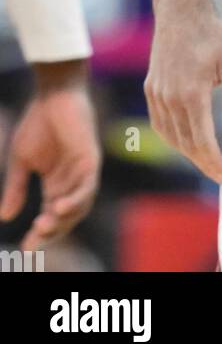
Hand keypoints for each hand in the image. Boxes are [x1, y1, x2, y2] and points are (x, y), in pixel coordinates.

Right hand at [0, 62, 100, 250]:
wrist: (53, 95)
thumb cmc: (39, 123)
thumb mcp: (21, 161)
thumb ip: (15, 188)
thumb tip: (5, 217)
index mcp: (56, 184)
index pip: (50, 217)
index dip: (40, 234)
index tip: (25, 248)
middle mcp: (72, 182)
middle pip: (66, 217)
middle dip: (51, 232)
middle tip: (33, 242)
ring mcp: (83, 172)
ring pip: (79, 207)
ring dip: (62, 219)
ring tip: (42, 226)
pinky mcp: (91, 160)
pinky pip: (87, 187)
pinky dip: (75, 200)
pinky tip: (58, 206)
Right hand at [145, 0, 221, 182]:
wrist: (180, 11)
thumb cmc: (209, 32)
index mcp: (192, 94)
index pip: (202, 140)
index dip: (214, 161)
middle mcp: (171, 98)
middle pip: (186, 143)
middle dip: (203, 162)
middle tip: (219, 174)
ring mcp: (158, 94)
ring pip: (170, 135)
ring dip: (187, 151)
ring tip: (204, 160)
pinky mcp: (151, 88)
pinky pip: (159, 122)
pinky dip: (171, 136)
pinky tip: (182, 141)